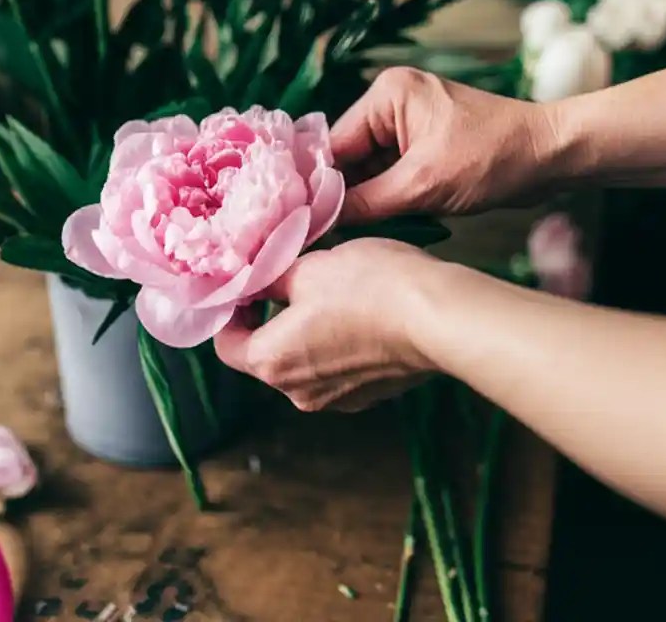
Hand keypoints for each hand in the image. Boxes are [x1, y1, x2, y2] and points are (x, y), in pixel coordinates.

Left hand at [214, 238, 449, 412]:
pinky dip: (337, 343)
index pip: (226, 345)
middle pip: (266, 356)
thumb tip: (254, 279)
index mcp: (271, 363)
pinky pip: (338, 368)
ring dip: (305, 331)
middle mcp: (298, 393)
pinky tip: (358, 312)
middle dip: (268, 320)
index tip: (241, 287)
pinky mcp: (370, 394)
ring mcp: (337, 399)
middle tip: (283, 280)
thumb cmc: (369, 287)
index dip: (229, 313)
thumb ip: (270, 278)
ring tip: (325, 292)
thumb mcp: (308, 267)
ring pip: (304, 362)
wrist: (439, 317)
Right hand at [331, 66, 573, 221]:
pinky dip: (385, 199)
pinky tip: (377, 223)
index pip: (335, 144)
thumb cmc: (495, 158)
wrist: (554, 158)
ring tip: (347, 234)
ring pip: (367, 171)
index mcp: (388, 95)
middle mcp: (392, 103)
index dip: (319, 184)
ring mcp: (409, 125)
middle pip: (348, 158)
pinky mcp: (424, 146)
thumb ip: (365, 202)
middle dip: (342, 194)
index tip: (303, 220)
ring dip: (364, 200)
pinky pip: (390, 175)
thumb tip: (318, 221)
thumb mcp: (423, 185)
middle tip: (322, 234)